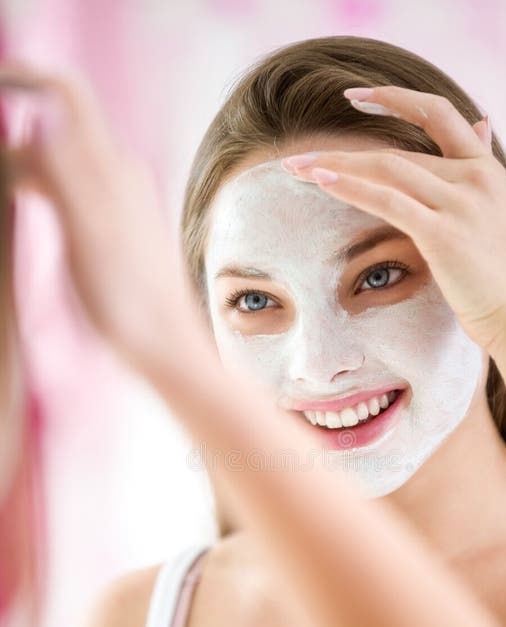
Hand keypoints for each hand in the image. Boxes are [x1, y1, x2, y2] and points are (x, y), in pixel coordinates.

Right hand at [0, 62, 200, 366]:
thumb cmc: (127, 304)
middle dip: (15, 119)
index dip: (23, 77)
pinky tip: (25, 201)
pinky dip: (41, 181)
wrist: (167, 347)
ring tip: (3, 184)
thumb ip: (68, 171)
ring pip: (62, 153)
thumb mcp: (89, 236)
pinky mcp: (117, 224)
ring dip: (24, 154)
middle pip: (58, 119)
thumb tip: (43, 113)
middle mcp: (120, 174)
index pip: (66, 91)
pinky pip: (72, 183)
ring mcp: (121, 199)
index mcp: (110, 168)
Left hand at [282, 85, 505, 354]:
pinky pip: (388, 200)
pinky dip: (351, 187)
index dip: (395, 98)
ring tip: (293, 168)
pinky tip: (319, 181)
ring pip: (387, 169)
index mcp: (487, 171)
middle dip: (343, 150)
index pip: (439, 114)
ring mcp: (460, 203)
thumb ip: (484, 174)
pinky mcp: (443, 233)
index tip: (356, 96)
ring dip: (334, 166)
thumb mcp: (505, 214)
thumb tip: (482, 126)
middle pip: (398, 150)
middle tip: (297, 155)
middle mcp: (474, 178)